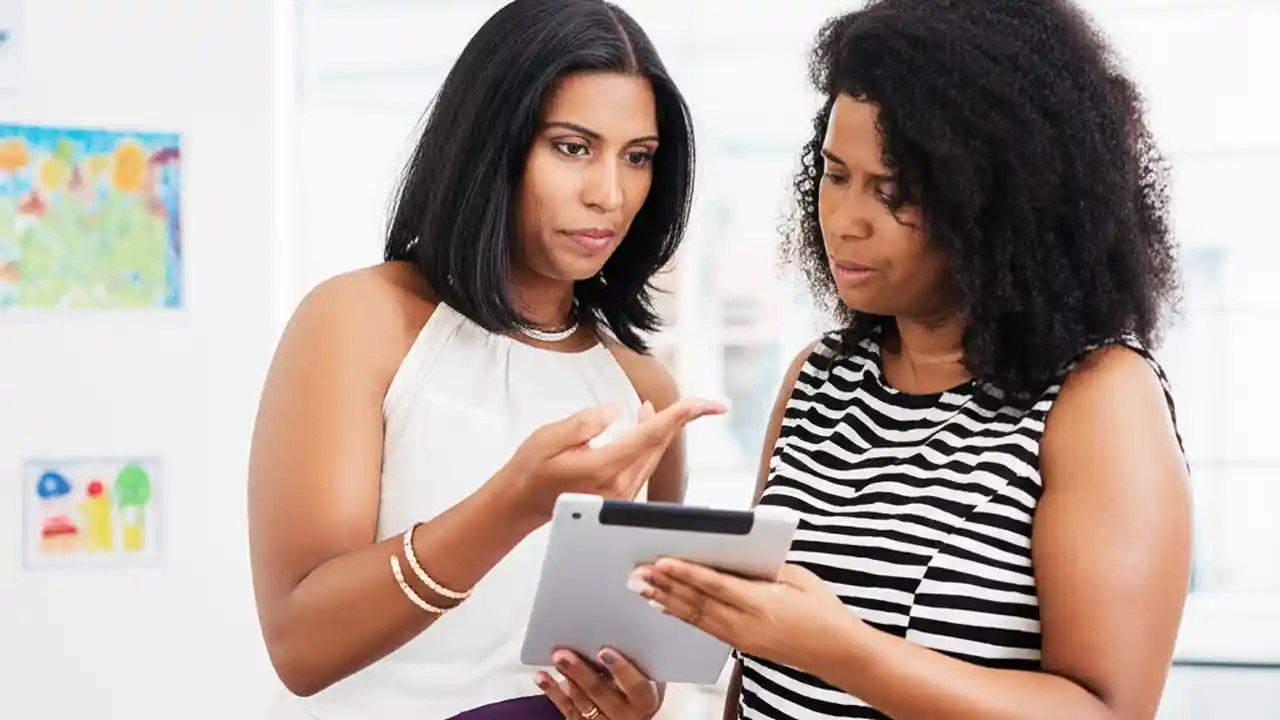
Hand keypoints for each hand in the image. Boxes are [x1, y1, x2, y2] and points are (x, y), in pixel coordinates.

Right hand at [500, 399, 724, 522]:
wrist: (520, 504)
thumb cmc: (531, 469)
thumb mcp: (550, 436)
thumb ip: (586, 422)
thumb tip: (617, 410)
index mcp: (604, 468)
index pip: (652, 435)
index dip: (682, 415)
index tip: (707, 404)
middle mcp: (619, 485)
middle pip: (660, 445)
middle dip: (683, 421)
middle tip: (706, 403)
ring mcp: (621, 495)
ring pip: (653, 455)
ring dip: (664, 430)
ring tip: (671, 409)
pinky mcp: (620, 497)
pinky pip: (644, 465)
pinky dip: (650, 443)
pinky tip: (647, 425)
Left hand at [535, 648, 659, 719]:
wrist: (629, 717)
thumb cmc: (638, 686)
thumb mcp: (649, 675)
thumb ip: (640, 656)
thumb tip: (635, 611)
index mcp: (646, 701)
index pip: (637, 687)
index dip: (622, 670)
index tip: (604, 651)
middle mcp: (626, 715)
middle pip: (603, 694)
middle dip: (582, 673)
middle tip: (566, 653)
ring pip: (583, 702)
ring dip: (568, 678)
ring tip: (556, 657)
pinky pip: (567, 710)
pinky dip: (553, 692)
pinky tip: (541, 677)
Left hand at [632, 560, 858, 672]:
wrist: (838, 653)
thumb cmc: (823, 610)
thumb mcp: (798, 577)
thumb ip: (764, 567)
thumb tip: (733, 554)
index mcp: (762, 603)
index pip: (715, 585)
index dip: (685, 573)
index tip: (661, 561)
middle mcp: (746, 624)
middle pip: (697, 602)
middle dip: (664, 586)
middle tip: (637, 573)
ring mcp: (741, 638)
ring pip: (695, 617)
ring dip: (666, 601)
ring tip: (641, 588)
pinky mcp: (740, 645)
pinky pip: (704, 627)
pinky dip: (681, 615)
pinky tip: (664, 606)